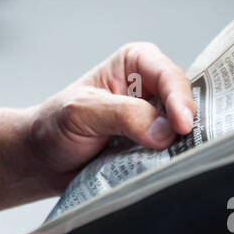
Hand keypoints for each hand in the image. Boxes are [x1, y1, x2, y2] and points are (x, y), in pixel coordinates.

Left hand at [26, 42, 195, 192]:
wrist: (41, 160)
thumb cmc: (54, 125)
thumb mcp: (82, 112)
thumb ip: (123, 115)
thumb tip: (164, 131)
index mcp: (135, 63)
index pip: (168, 76)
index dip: (179, 99)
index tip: (182, 126)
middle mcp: (150, 88)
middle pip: (185, 103)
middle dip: (188, 124)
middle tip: (192, 144)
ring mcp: (155, 121)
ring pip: (184, 132)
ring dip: (183, 147)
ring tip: (184, 159)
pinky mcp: (154, 149)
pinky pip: (173, 155)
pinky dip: (173, 163)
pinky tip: (171, 170)